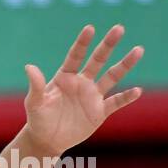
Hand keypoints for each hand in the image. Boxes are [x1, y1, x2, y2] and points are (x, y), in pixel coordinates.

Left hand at [22, 24, 142, 156]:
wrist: (47, 140)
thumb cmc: (38, 119)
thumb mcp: (34, 103)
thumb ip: (35, 85)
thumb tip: (29, 66)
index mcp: (65, 77)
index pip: (75, 56)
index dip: (82, 43)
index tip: (90, 28)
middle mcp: (81, 83)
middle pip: (97, 60)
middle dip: (108, 45)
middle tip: (119, 28)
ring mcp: (92, 96)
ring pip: (112, 77)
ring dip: (125, 64)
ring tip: (138, 50)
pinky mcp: (99, 111)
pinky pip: (116, 102)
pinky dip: (126, 97)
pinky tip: (137, 90)